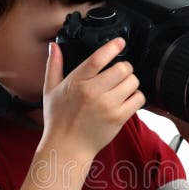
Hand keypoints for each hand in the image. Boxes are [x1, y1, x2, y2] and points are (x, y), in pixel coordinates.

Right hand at [39, 38, 144, 158]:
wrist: (67, 147)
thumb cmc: (58, 119)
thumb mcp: (50, 90)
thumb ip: (54, 66)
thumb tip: (54, 46)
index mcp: (77, 81)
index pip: (98, 58)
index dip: (113, 47)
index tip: (120, 42)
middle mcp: (93, 92)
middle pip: (123, 68)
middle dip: (124, 68)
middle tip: (119, 74)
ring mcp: (107, 105)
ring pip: (133, 82)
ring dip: (130, 83)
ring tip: (122, 88)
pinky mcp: (118, 118)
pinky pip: (138, 99)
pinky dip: (136, 97)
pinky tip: (127, 100)